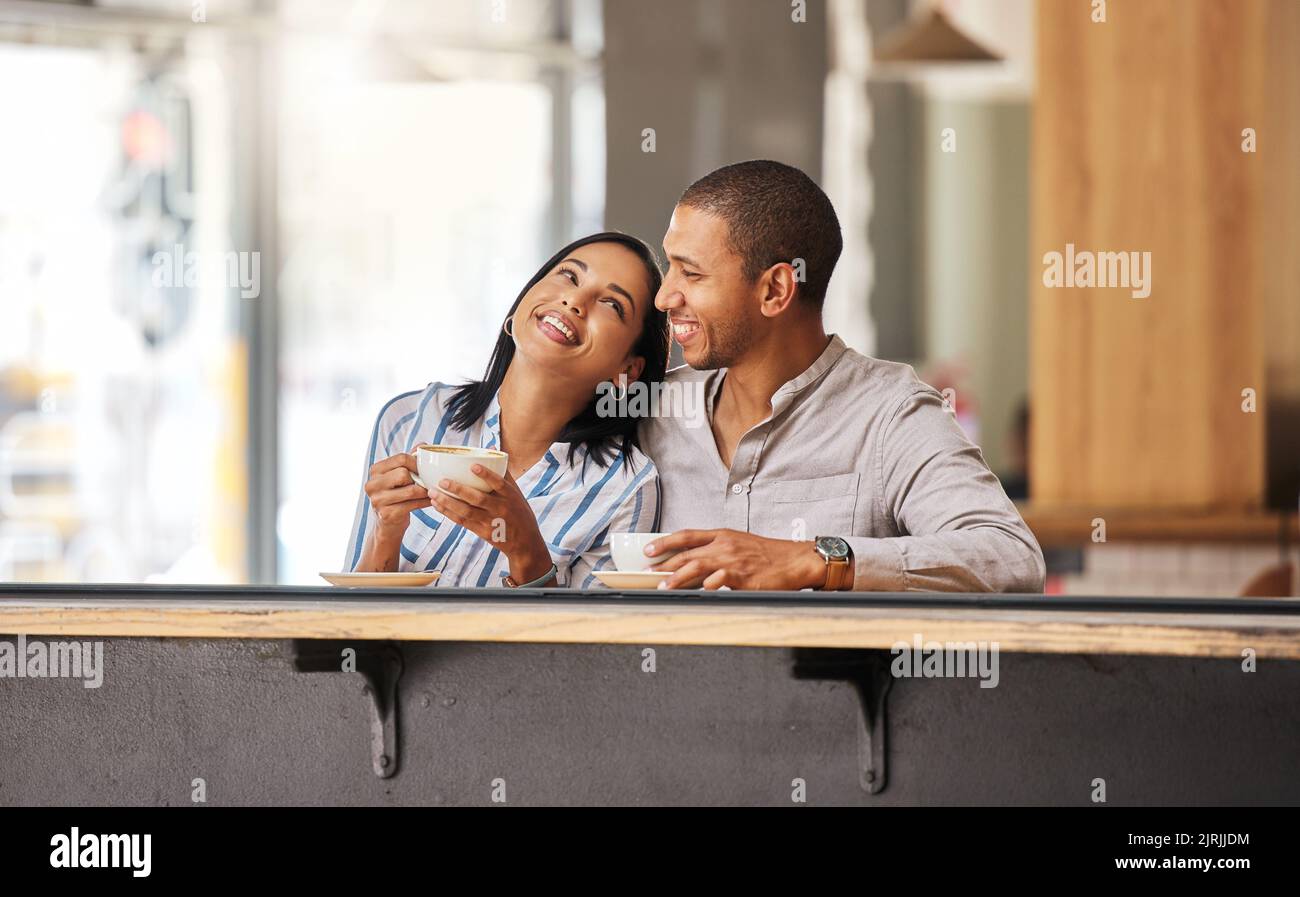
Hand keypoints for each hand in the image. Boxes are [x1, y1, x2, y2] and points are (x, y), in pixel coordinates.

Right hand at [364, 453, 432, 542]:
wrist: (388, 525)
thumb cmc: (396, 496)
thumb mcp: (399, 477)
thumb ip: (409, 460)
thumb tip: (424, 445)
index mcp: (375, 470)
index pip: (400, 458)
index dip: (417, 462)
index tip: (426, 468)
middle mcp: (372, 484)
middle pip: (404, 473)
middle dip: (420, 478)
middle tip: (429, 482)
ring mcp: (377, 500)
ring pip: (410, 490)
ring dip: (425, 491)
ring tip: (433, 491)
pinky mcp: (386, 514)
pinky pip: (412, 505)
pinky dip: (425, 502)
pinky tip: (431, 501)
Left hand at [429, 464, 553, 583]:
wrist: (525, 542)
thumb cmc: (519, 512)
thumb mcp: (516, 492)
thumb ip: (503, 471)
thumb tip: (493, 447)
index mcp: (510, 496)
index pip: (499, 483)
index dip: (486, 474)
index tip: (472, 465)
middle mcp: (501, 509)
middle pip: (478, 498)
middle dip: (458, 489)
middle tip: (442, 481)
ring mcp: (491, 522)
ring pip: (466, 512)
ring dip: (448, 502)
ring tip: (432, 493)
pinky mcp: (483, 533)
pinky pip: (463, 522)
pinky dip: (449, 513)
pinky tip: (437, 505)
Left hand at [645, 529, 827, 590]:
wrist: (795, 560)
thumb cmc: (768, 555)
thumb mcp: (739, 543)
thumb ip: (717, 549)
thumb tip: (693, 561)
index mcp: (723, 535)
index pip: (687, 536)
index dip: (665, 542)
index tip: (648, 549)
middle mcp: (725, 545)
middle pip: (687, 553)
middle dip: (664, 564)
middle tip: (648, 573)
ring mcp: (733, 560)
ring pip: (697, 566)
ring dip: (677, 577)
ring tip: (663, 587)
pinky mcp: (743, 576)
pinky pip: (720, 580)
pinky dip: (707, 585)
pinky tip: (697, 591)